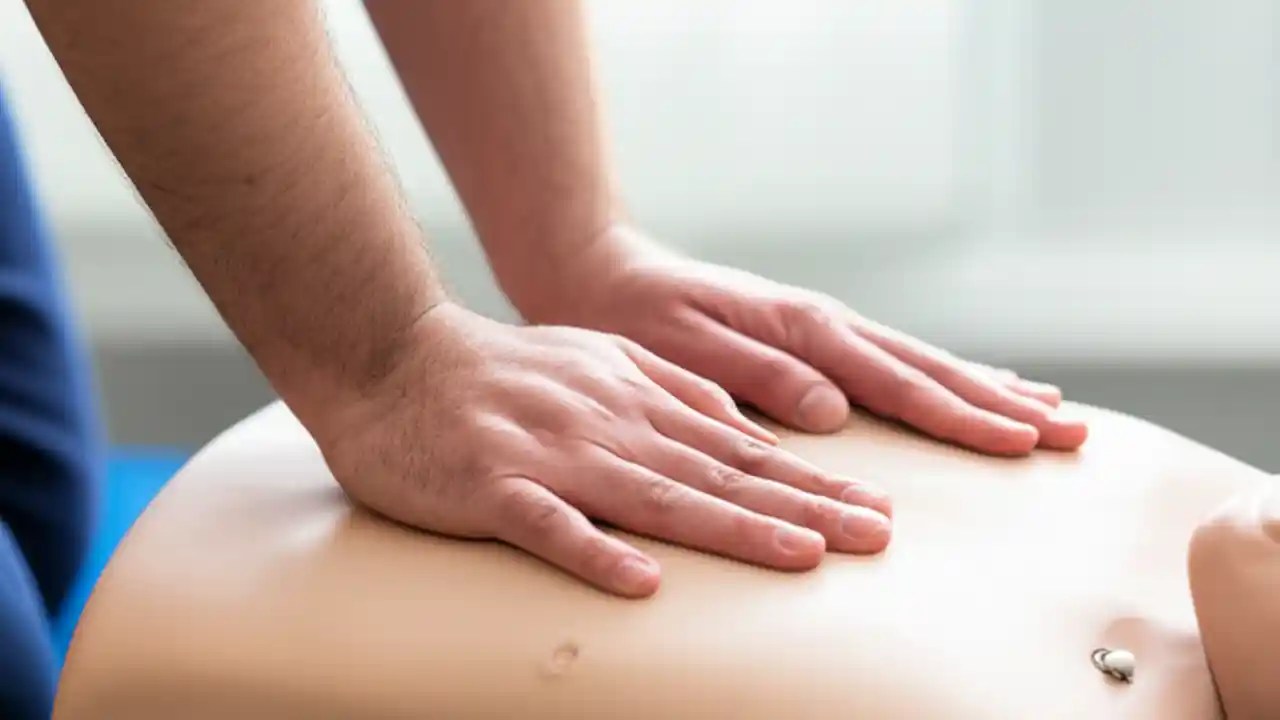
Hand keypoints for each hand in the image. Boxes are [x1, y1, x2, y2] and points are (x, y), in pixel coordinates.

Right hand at [310, 302, 891, 597]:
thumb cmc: (500, 372)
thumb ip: (668, 387)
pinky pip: (549, 525)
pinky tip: (642, 584)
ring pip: (657, 495)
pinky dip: (595, 552)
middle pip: (720, 474)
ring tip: (802, 556)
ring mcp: (553, 456)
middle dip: (804, 507)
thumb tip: (736, 421)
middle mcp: (609, 424)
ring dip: (732, 527)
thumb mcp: (597, 360)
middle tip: (876, 536)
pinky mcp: (493, 486)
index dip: (812, 481)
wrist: (393, 357)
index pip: (740, 449)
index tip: (877, 508)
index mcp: (636, 399)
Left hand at [510, 227, 1087, 455]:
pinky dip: (941, 374)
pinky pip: (892, 360)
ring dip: (986, 389)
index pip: (898, 382)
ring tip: (1048, 409)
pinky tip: (971, 385)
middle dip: (1001, 405)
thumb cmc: (634, 316)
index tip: (1022, 441)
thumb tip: (833, 410)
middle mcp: (823, 327)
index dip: (962, 415)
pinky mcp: (809, 338)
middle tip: (1072, 433)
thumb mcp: (682, 347)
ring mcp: (821, 330)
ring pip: (921, 362)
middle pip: (929, 370)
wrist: (598, 274)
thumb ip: (756, 375)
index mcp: (802, 332)